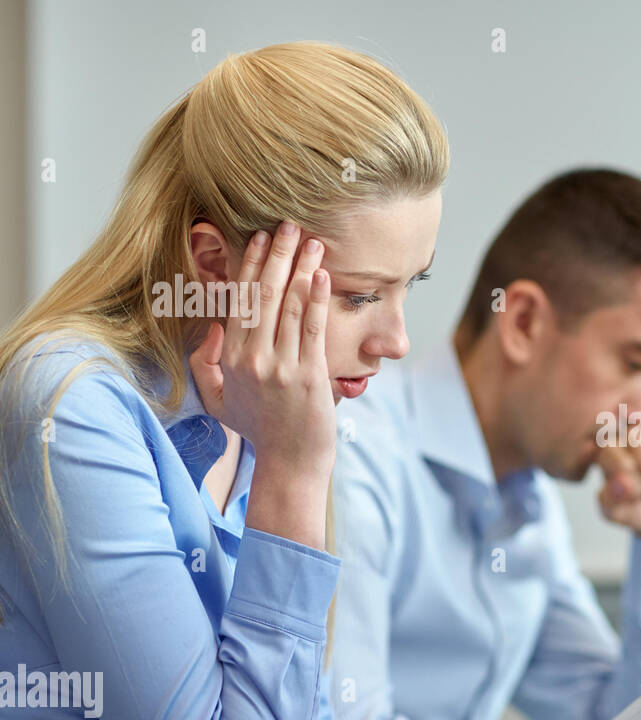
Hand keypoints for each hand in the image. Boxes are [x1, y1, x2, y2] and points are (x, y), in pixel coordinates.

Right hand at [189, 221, 335, 484]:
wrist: (291, 461)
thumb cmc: (259, 429)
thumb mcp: (219, 400)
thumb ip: (206, 364)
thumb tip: (214, 326)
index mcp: (230, 358)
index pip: (240, 301)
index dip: (251, 266)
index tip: (259, 238)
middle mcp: (252, 358)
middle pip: (264, 295)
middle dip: (277, 255)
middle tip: (289, 225)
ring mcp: (281, 366)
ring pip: (290, 306)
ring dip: (301, 268)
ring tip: (313, 241)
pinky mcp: (310, 375)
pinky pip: (313, 328)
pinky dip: (317, 298)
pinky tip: (322, 274)